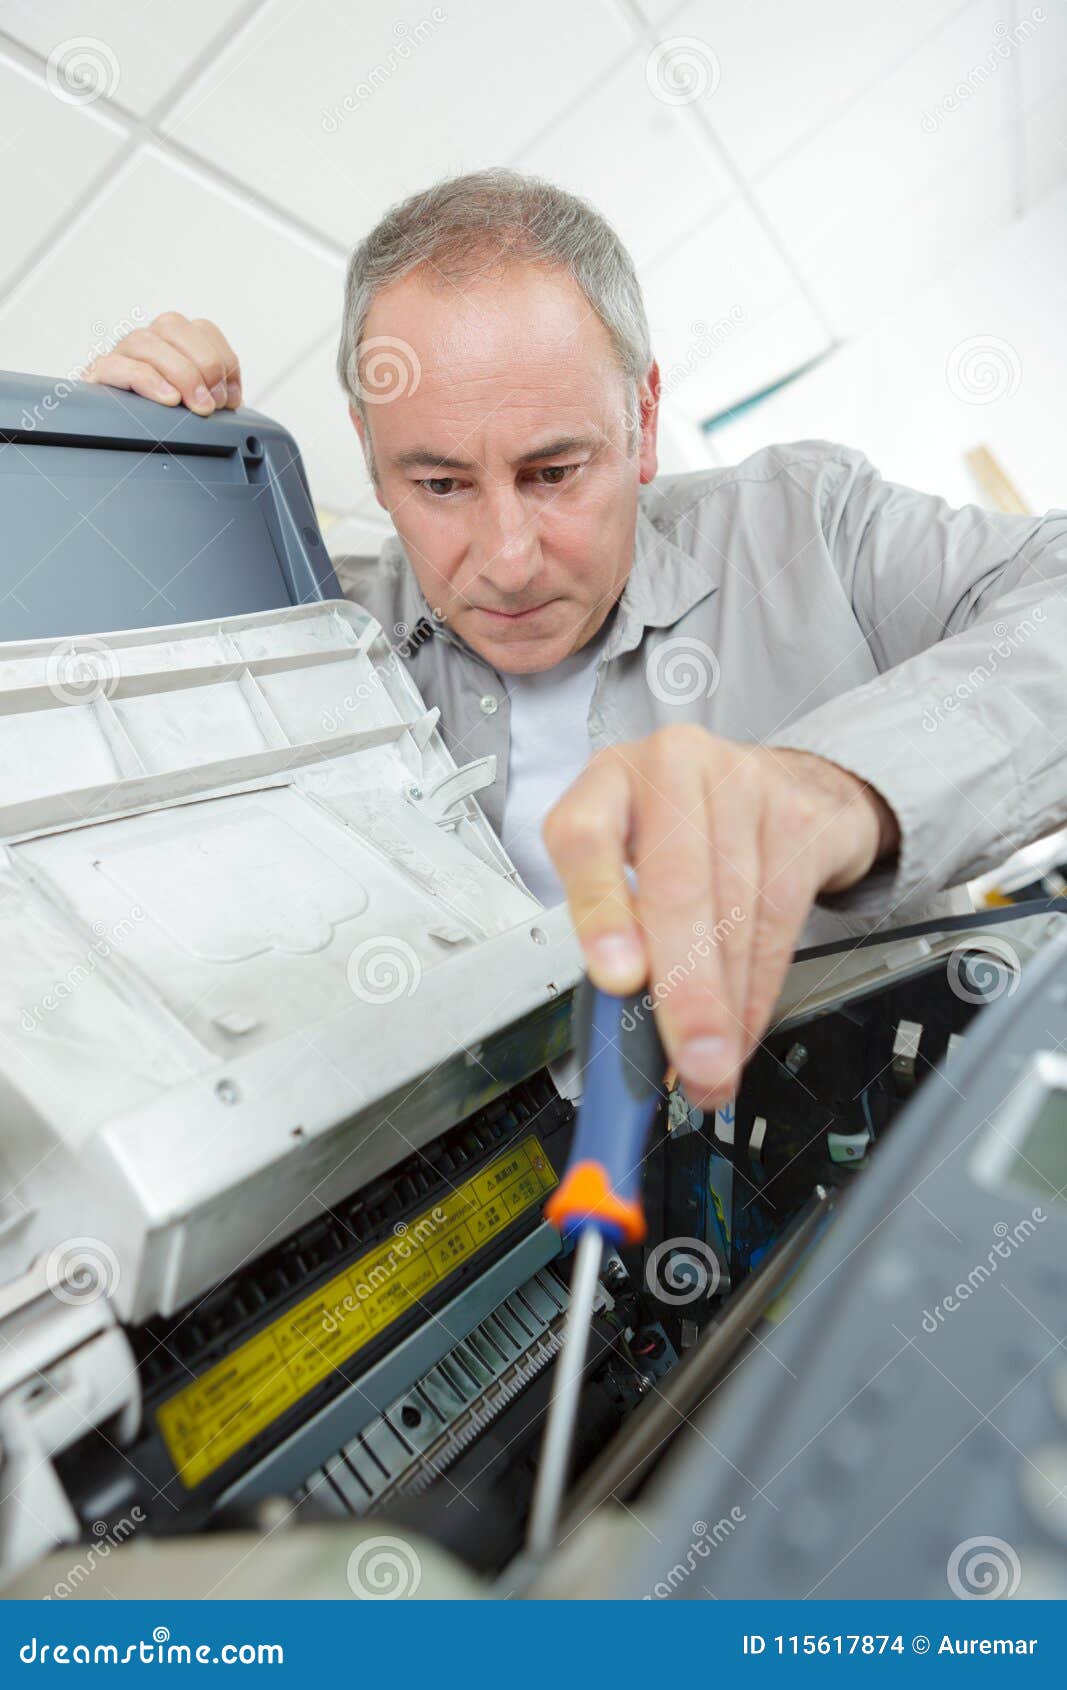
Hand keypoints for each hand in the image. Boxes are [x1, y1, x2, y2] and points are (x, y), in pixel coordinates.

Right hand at [85, 311, 241, 415]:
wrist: (110, 435)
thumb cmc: (156, 419)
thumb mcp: (191, 406)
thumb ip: (210, 395)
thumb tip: (230, 400)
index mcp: (170, 344)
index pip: (202, 329)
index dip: (224, 360)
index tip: (232, 398)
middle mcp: (144, 342)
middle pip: (174, 326)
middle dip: (205, 365)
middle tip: (214, 403)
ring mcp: (119, 355)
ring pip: (145, 341)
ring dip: (180, 373)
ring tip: (196, 406)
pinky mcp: (98, 375)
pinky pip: (117, 366)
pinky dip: (148, 381)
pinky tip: (168, 399)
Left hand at [543, 726, 899, 1107]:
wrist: (786, 788)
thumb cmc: (688, 832)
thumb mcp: (633, 862)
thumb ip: (619, 928)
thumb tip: (622, 1025)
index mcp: (607, 781)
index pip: (586, 837)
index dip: (599, 912)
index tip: (618, 980)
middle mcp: (670, 768)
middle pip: (674, 888)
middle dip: (684, 991)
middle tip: (690, 1058)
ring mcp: (740, 784)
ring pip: (733, 912)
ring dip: (726, 1004)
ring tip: (714, 1059)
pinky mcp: (797, 817)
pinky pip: (780, 918)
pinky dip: (760, 987)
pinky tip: (746, 1021)